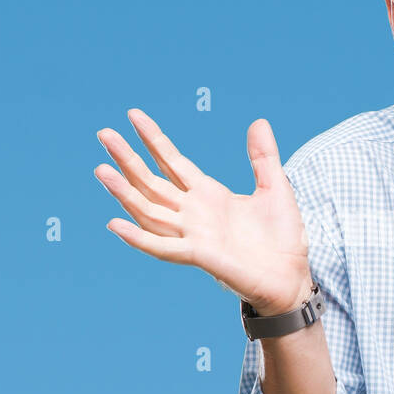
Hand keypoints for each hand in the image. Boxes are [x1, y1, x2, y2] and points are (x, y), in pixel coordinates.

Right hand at [94, 110, 312, 315]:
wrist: (292, 278)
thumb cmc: (282, 239)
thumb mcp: (276, 189)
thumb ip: (264, 157)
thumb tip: (259, 122)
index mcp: (209, 194)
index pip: (172, 161)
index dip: (153, 139)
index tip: (133, 115)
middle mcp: (194, 213)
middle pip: (152, 181)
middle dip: (128, 158)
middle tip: (103, 133)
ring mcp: (193, 234)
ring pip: (149, 210)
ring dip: (124, 192)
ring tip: (102, 169)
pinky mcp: (199, 256)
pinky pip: (163, 247)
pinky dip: (139, 238)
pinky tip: (115, 224)